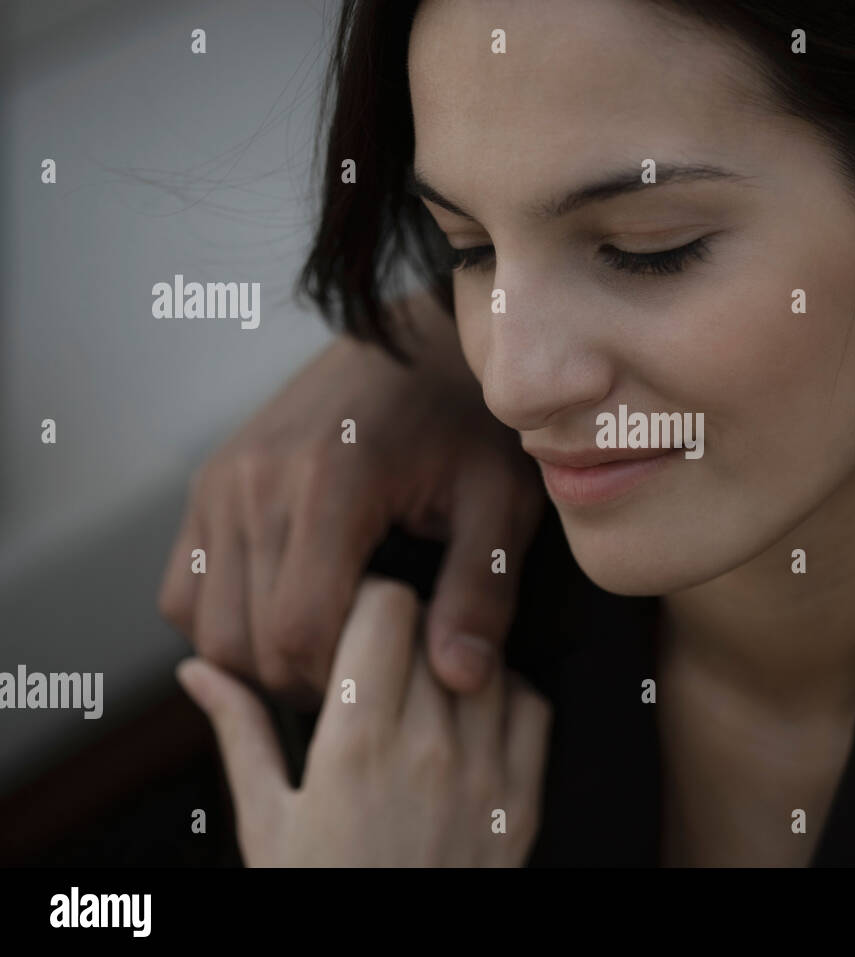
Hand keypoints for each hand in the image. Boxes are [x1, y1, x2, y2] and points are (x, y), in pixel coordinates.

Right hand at [157, 294, 543, 705]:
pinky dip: (222, 621)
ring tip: (328, 647)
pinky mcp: (209, 481)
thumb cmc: (469, 422)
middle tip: (362, 673)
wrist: (422, 343)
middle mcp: (257, 479)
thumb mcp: (499, 502)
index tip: (386, 680)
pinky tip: (286, 615)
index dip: (337, 682)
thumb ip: (481, 591)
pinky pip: (182, 587)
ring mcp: (222, 479)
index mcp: (331, 483)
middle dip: (301, 679)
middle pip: (243, 639)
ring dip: (258, 657)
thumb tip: (460, 680)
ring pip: (201, 622)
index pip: (297, 631)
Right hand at [175, 577, 552, 866]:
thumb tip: (200, 672)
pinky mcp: (521, 799)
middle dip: (408, 627)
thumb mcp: (266, 822)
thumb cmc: (321, 895)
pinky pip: (532, 706)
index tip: (353, 619)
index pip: (386, 609)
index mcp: (355, 744)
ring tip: (422, 690)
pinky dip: (507, 697)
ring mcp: (483, 772)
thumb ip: (241, 733)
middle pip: (437, 626)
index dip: (368, 600)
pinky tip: (470, 718)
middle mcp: (427, 748)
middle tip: (383, 656)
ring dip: (455, 660)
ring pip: (487, 659)